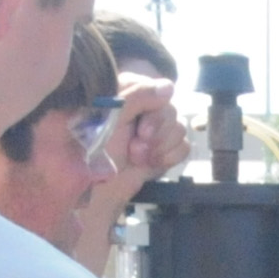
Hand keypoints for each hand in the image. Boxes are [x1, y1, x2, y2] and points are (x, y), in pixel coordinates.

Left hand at [72, 77, 191, 244]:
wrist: (99, 190)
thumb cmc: (95, 150)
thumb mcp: (112, 116)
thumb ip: (137, 96)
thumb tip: (169, 87)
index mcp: (126, 93)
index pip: (156, 88)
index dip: (152, 109)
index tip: (140, 129)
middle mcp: (142, 108)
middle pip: (170, 110)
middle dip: (156, 133)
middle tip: (136, 149)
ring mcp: (154, 130)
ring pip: (180, 128)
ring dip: (160, 147)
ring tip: (137, 158)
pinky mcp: (163, 150)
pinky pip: (184, 146)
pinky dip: (170, 156)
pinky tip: (152, 163)